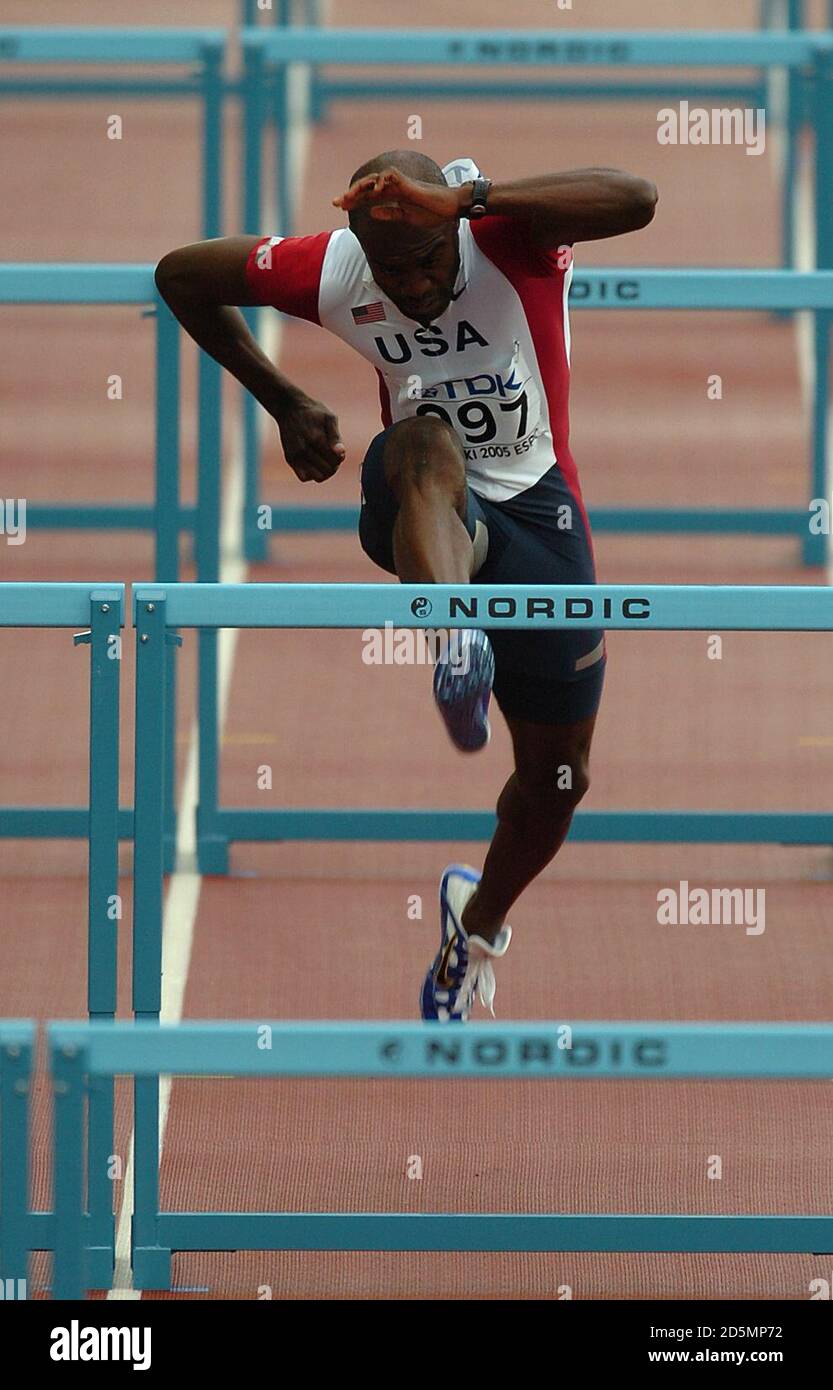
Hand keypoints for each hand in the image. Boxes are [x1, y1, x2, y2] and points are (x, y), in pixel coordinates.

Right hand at [274, 394, 344, 482]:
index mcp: (316, 438)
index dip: (340, 458)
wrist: (288, 408)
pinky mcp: (290, 459)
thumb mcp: (329, 417)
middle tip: (331, 457)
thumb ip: (336, 436)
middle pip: (328, 471)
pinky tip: (314, 464)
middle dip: (334, 466)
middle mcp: (304, 449)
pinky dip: (312, 475)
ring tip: (324, 462)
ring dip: (325, 472)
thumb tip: (341, 454)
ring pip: (318, 477)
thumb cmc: (312, 412)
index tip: (337, 451)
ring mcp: (296, 455)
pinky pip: (304, 478)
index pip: (335, 461)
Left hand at [333, 168, 462, 226]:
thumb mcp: (406, 216)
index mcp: (392, 195)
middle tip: (337, 203)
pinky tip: (373, 193)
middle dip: (351, 194)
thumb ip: (390, 213)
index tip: (339, 207)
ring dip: (360, 188)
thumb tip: (371, 212)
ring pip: (374, 180)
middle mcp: (393, 186)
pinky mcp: (407, 183)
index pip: (368, 196)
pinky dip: (380, 182)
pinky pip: (390, 177)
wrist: (450, 207)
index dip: (354, 200)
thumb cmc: (432, 211)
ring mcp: (400, 183)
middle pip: (367, 186)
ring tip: (348, 198)